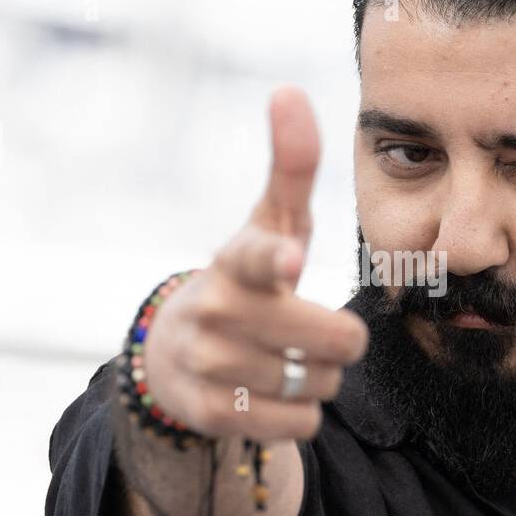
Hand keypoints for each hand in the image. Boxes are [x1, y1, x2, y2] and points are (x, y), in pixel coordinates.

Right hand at [142, 87, 368, 440]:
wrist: (177, 352)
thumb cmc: (250, 278)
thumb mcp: (271, 223)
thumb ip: (291, 165)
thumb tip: (289, 90)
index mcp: (238, 262)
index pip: (257, 257)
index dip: (276, 260)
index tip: (289, 263)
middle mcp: (218, 312)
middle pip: (333, 342)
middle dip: (337, 343)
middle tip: (310, 332)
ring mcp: (210, 366)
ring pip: (319, 386)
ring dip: (317, 377)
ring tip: (283, 359)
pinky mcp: (212, 415)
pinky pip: (300, 425)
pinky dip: (300, 414)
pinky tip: (271, 393)